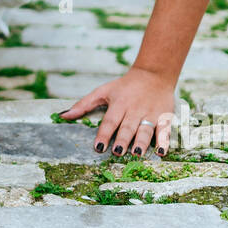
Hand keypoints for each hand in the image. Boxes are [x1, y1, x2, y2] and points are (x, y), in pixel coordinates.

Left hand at [58, 68, 178, 156]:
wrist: (153, 74)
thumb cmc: (125, 86)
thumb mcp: (103, 91)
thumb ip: (84, 104)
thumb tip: (62, 116)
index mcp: (119, 103)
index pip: (110, 120)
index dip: (104, 134)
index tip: (98, 147)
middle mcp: (134, 109)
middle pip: (127, 126)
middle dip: (122, 140)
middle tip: (118, 152)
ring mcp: (150, 113)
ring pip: (145, 129)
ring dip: (141, 142)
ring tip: (137, 153)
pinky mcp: (164, 116)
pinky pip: (165, 130)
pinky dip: (164, 142)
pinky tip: (161, 152)